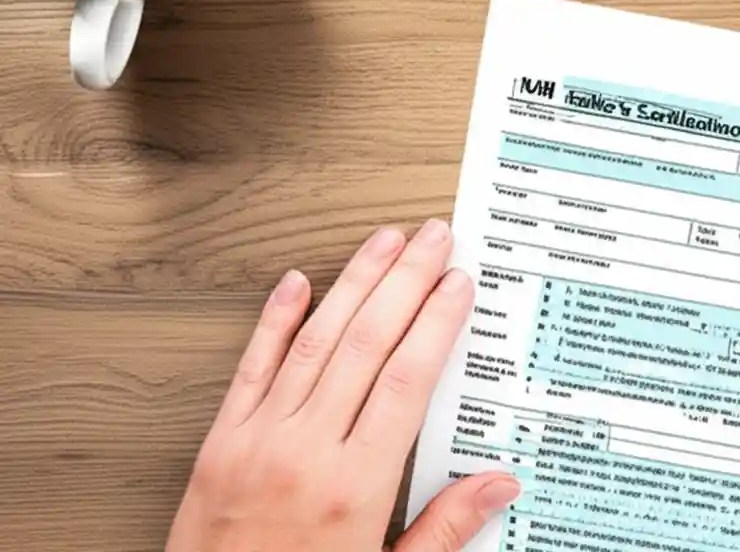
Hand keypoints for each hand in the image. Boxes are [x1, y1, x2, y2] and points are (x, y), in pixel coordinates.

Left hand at [167, 221, 519, 551]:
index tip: (457, 284)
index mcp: (356, 485)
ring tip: (383, 241)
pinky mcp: (220, 442)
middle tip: (433, 237)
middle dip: (406, 280)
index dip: (436, 322)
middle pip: (367, 343)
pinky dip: (275, 319)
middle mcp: (306, 450)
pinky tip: (296, 282)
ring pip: (315, 340)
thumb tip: (500, 483)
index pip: (407, 379)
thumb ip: (445, 527)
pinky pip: (252, 366)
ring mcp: (258, 439)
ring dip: (353, 282)